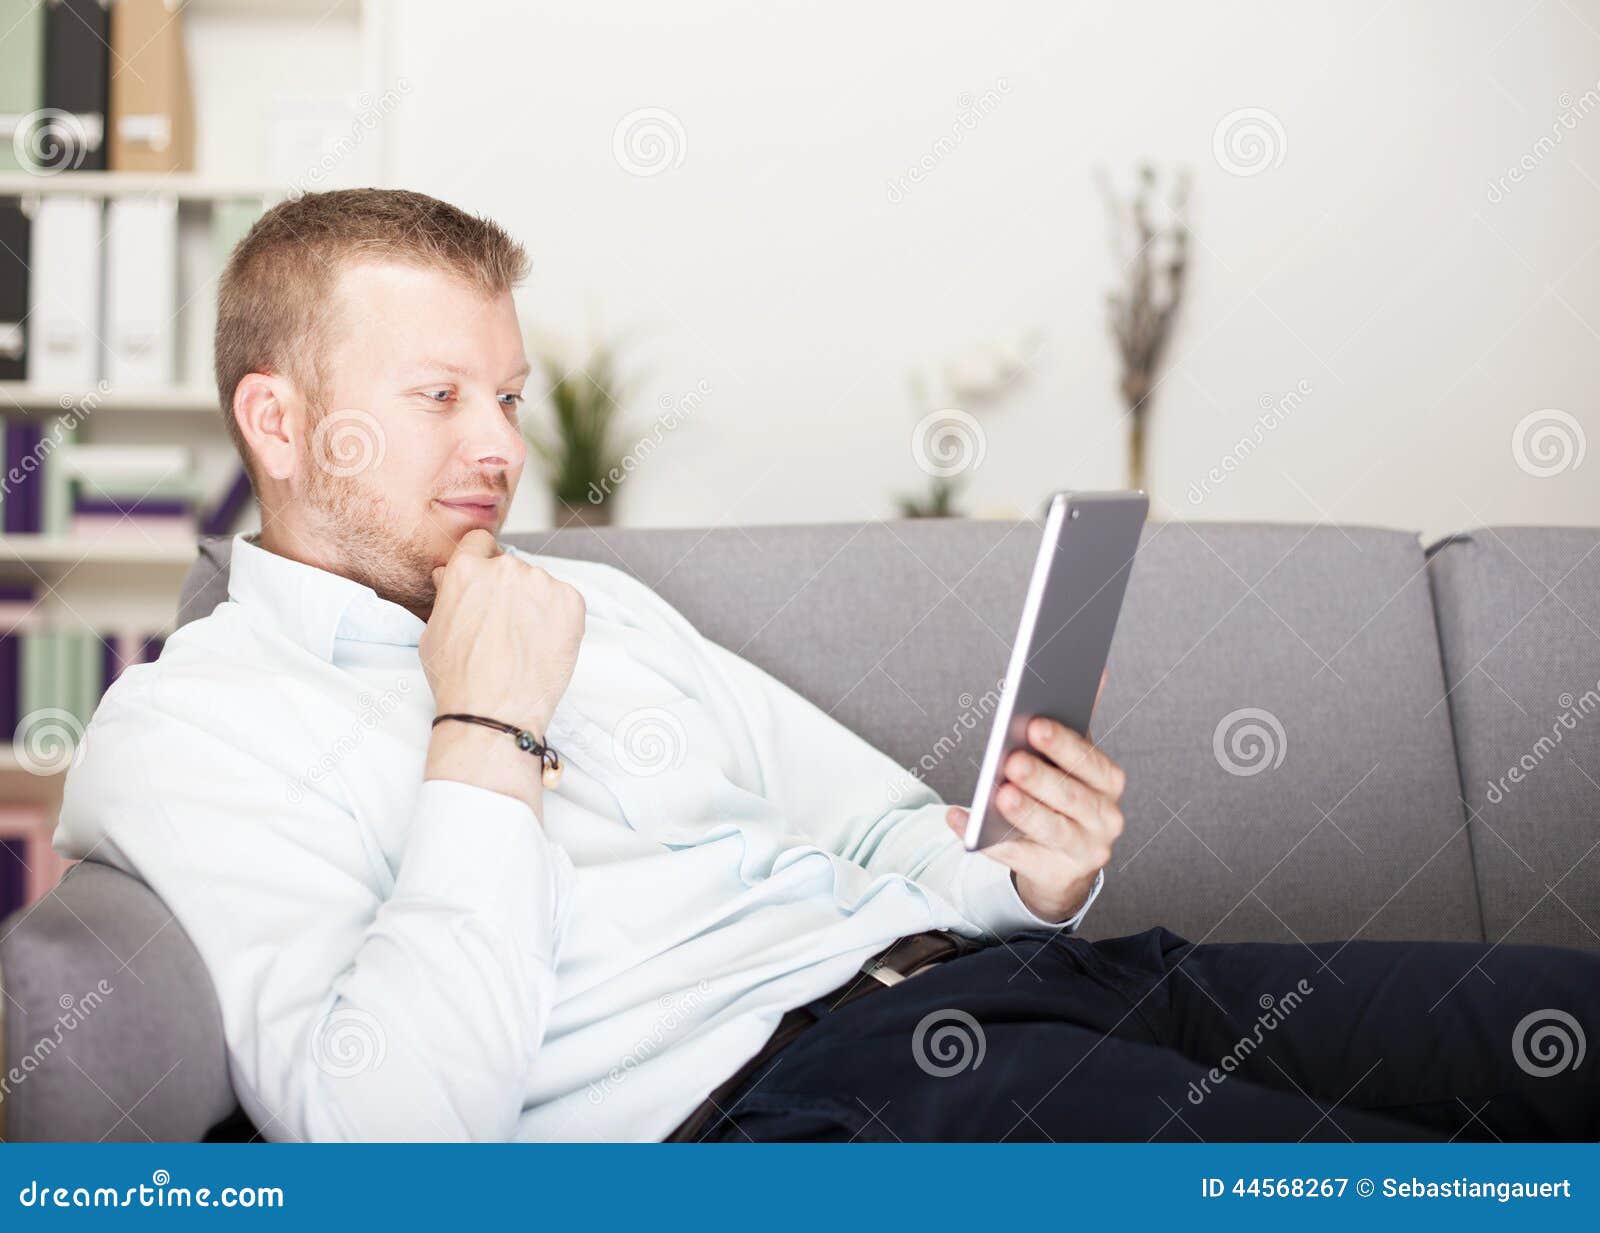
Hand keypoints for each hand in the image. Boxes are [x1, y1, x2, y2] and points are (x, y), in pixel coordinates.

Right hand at [420, 528, 585, 736]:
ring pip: (539, 586)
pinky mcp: (571, 602)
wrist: (493, 711)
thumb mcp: (433, 630)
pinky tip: (543, 647)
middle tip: (505, 629)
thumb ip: (447, 594)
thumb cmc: (457, 678)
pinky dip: (558, 620)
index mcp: (467, 568)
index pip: (480, 542)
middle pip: (511, 568)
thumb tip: (449, 574)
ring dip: (535, 605)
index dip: (482, 562)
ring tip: (524, 644)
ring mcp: (542, 583)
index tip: (488, 583)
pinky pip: (565, 602)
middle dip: (509, 591)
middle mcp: (506, 567)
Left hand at [945, 672, 1125, 922]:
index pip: (1091, 762)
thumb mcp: (1073, 760)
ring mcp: (1084, 851)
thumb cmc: (1063, 793)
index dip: (1064, 744)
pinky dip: (988, 840)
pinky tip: (958, 818)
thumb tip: (1093, 666)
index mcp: (1108, 782)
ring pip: (1052, 830)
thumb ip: (1077, 719)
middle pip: (1073, 798)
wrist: (1065, 859)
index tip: (1034, 724)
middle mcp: (1105, 818)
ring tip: (997, 794)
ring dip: (1024, 812)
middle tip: (1011, 760)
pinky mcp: (1056, 875)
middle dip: (1042, 778)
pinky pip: (1017, 857)